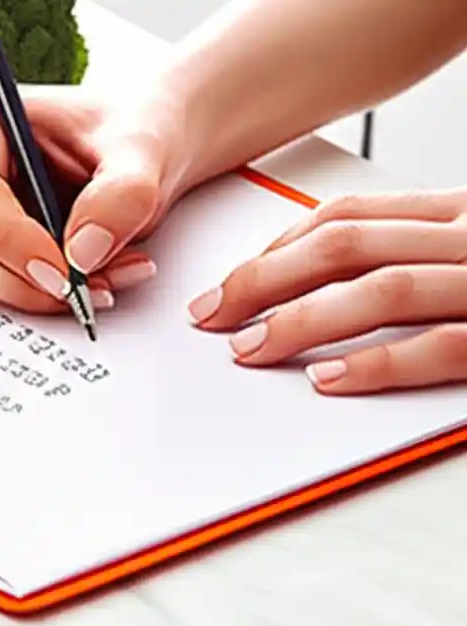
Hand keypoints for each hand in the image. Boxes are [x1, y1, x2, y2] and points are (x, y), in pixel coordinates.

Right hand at [0, 82, 188, 312]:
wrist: (139, 147)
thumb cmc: (132, 131)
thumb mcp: (144, 152)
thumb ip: (122, 196)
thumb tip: (83, 255)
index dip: (9, 237)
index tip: (64, 271)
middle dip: (19, 279)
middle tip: (82, 291)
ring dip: (32, 293)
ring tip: (99, 283)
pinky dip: (37, 295)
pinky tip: (84, 282)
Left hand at [188, 189, 466, 394]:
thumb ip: (409, 254)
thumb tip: (314, 286)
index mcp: (458, 214)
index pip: (347, 218)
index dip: (275, 252)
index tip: (226, 286)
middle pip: (346, 247)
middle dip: (266, 282)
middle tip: (214, 315)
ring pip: (382, 291)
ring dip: (303, 321)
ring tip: (250, 348)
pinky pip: (437, 349)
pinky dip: (375, 364)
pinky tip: (325, 379)